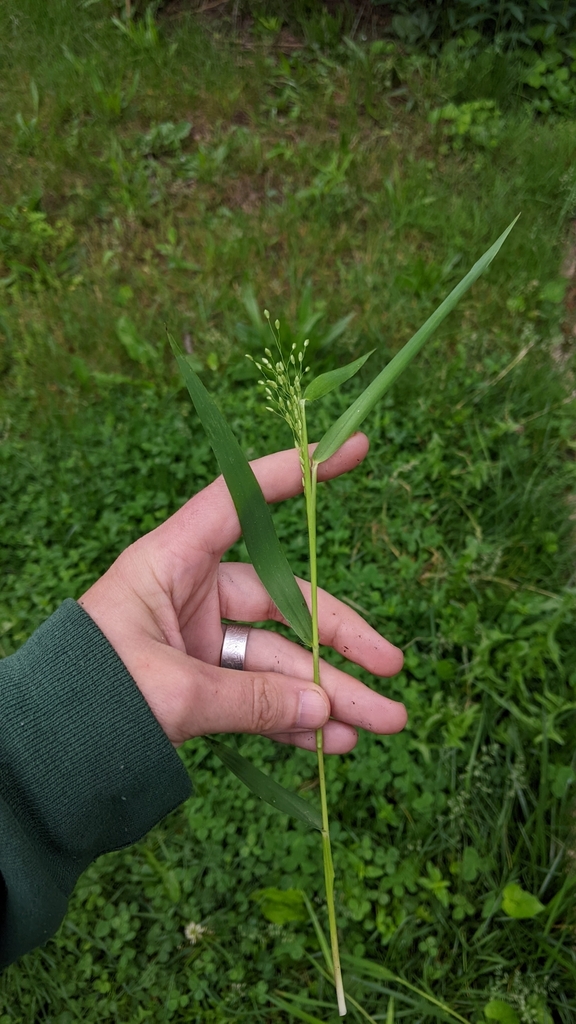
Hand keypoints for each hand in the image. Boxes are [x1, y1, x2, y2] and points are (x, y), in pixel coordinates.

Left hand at [78, 433, 405, 749]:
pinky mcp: (202, 687)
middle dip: (342, 643)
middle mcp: (193, 594)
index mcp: (171, 563)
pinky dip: (294, 718)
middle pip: (285, 604)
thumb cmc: (89, 701)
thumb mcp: (172, 694)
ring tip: (383, 724)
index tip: (351, 451)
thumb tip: (327, 707)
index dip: (293, 474)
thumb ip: (253, 701)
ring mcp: (201, 643)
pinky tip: (333, 741)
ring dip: (331, 694)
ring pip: (281, 661)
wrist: (43, 758)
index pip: (240, 502)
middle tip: (394, 672)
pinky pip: (260, 697)